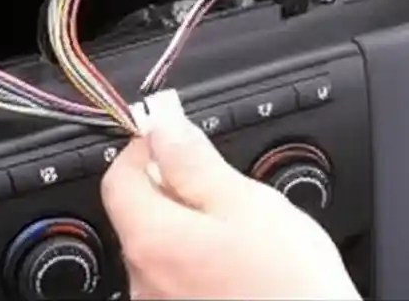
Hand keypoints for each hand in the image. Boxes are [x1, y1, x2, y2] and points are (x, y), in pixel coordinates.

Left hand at [101, 115, 359, 299]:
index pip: (118, 176)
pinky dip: (200, 259)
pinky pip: (178, 275)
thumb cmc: (289, 285)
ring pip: (163, 244)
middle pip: (140, 211)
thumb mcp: (247, 202)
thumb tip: (163, 125)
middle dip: (174, 187)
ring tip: (243, 229)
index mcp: (151, 239)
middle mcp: (144, 279)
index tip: (175, 136)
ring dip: (191, 225)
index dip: (146, 146)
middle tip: (224, 183)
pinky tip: (239, 262)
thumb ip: (194, 160)